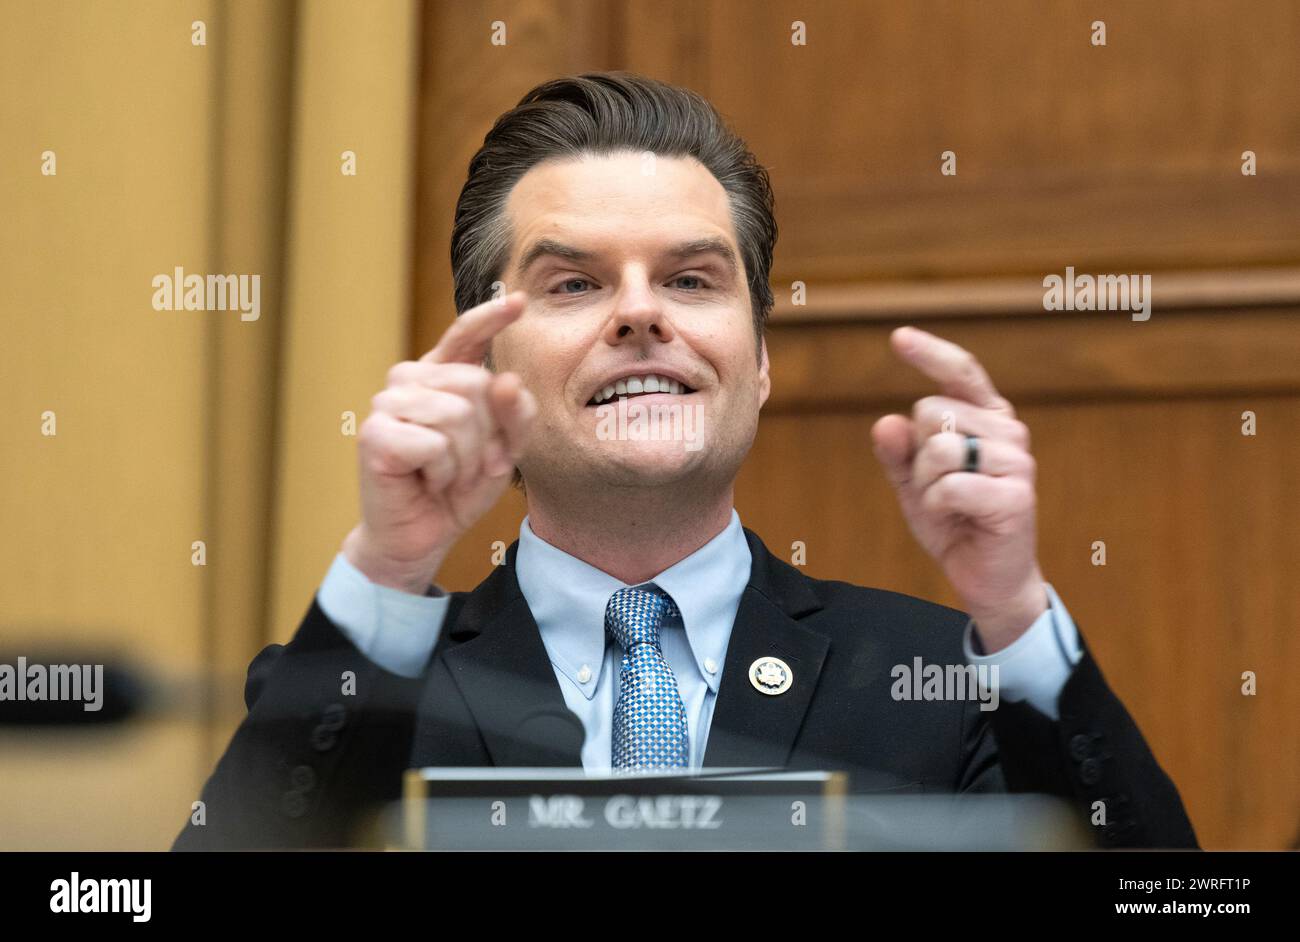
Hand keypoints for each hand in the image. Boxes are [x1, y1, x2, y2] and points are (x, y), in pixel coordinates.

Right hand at [343, 292, 536, 593]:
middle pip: (477, 384)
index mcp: (440, 377)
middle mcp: (410, 380)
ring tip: (444, 475)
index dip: (490, 318)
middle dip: (487, 436)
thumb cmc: (457, 489)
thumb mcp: (503, 451)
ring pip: (458, 415)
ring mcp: (387, 404)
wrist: (420, 536)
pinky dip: (442, 472)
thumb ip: (514, 415)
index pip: (465, 336)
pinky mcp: (374, 433)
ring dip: (465, 459)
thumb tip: (506, 380)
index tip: (520, 302)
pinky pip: (435, 444)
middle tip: (466, 465)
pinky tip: (425, 481)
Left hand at [871, 327, 1046, 651]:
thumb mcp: (914, 483)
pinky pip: (948, 486)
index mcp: (986, 417)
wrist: (988, 577)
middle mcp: (1007, 429)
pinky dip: (938, 506)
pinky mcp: (1016, 496)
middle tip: (940, 488)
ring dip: (927, 484)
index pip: (960, 373)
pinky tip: (959, 519)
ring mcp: (1017, 460)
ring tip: (952, 505)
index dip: (930, 353)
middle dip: (917, 455)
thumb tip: (886, 422)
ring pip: (938, 449)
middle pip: (930, 413)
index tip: (898, 337)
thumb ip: (898, 452)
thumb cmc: (955, 521)